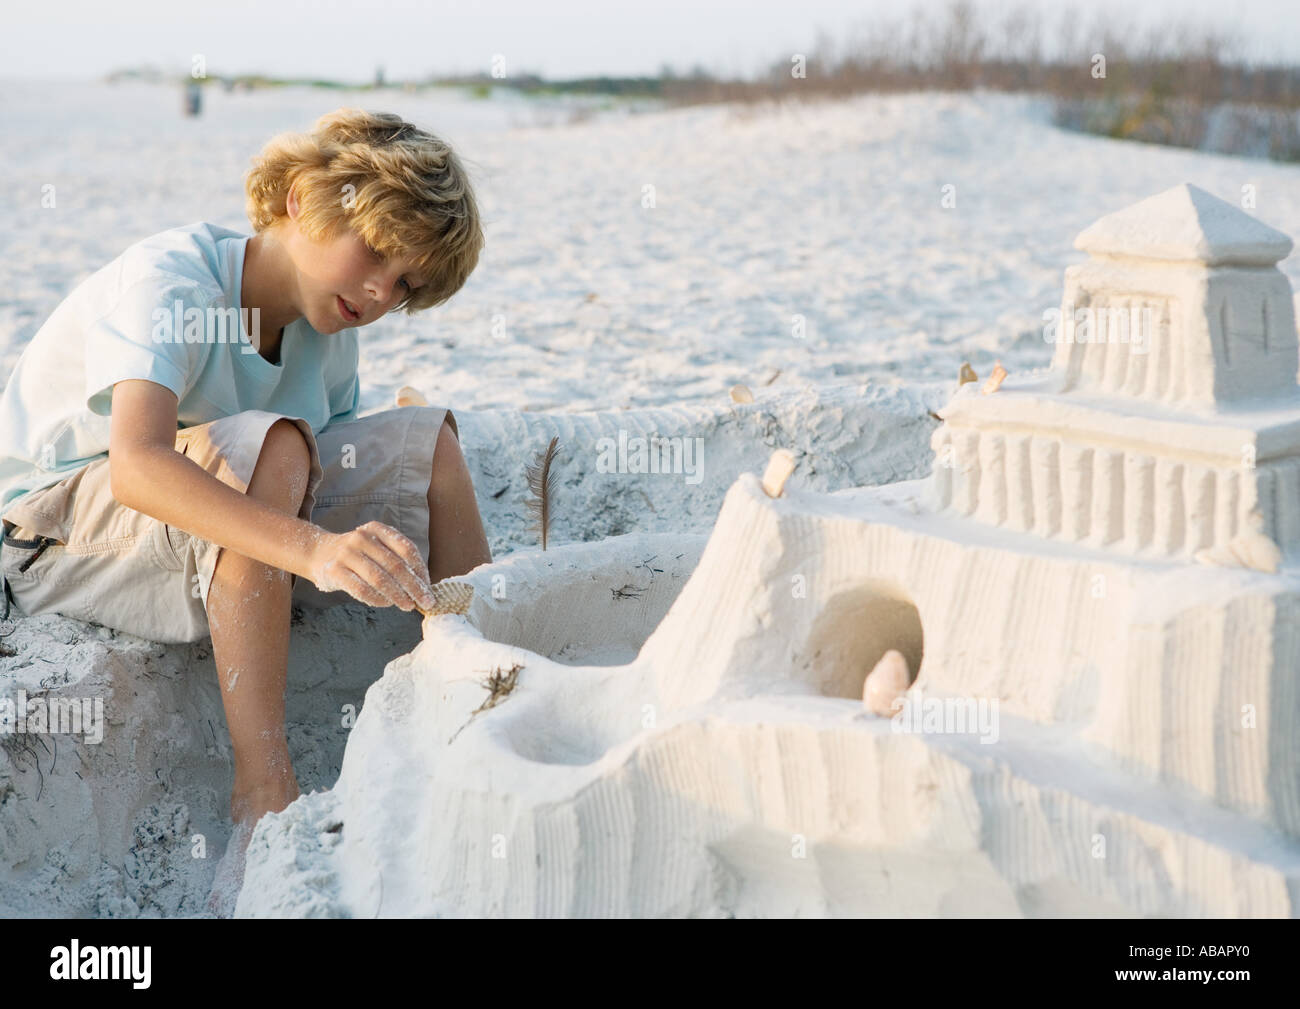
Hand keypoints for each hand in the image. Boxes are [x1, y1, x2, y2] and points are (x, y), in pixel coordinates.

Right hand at [308, 521, 436, 611]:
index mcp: (377, 529)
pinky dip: (378, 599)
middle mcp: (362, 538)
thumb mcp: (377, 547)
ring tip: (408, 606)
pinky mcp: (334, 571)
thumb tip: (424, 585)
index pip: (406, 549)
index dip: (421, 570)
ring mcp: (347, 553)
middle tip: (426, 602)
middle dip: (414, 587)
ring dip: (398, 595)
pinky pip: (362, 589)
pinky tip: (387, 603)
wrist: (319, 553)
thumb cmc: (358, 555)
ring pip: (379, 579)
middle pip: (395, 565)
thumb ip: (398, 559)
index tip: (429, 587)